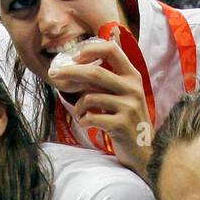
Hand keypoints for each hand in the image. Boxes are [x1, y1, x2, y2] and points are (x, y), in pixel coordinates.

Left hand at [47, 30, 151, 176]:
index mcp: (133, 76)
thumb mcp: (126, 95)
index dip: (91, 49)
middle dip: (69, 72)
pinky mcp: (121, 125)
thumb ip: (109, 80)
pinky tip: (87, 123)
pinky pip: (91, 118)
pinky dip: (83, 121)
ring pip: (90, 97)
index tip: (74, 57)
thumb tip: (77, 67)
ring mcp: (128, 106)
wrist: (145, 150)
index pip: (112, 50)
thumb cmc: (128, 120)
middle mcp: (133, 88)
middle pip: (95, 73)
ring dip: (77, 106)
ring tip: (78, 113)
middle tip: (53, 74)